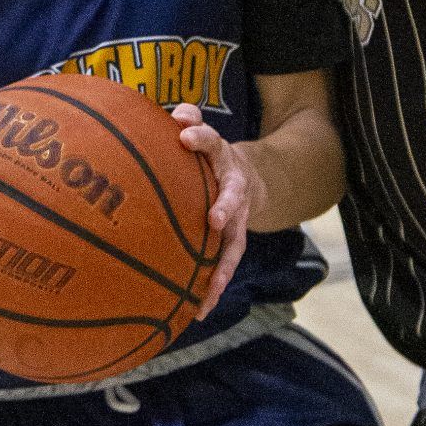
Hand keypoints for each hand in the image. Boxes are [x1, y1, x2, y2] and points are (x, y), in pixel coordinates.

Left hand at [171, 103, 253, 319]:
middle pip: (234, 196)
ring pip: (234, 242)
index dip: (200, 137)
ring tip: (212, 286)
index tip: (184, 136)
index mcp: (222, 157)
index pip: (212, 141)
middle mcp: (235, 188)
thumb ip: (190, 121)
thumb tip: (176, 115)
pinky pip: (225, 266)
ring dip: (223, 264)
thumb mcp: (203, 135)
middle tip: (215, 219)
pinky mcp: (234, 241)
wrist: (249, 179)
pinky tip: (200, 310)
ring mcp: (238, 218)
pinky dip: (215, 287)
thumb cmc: (210, 158)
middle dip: (227, 207)